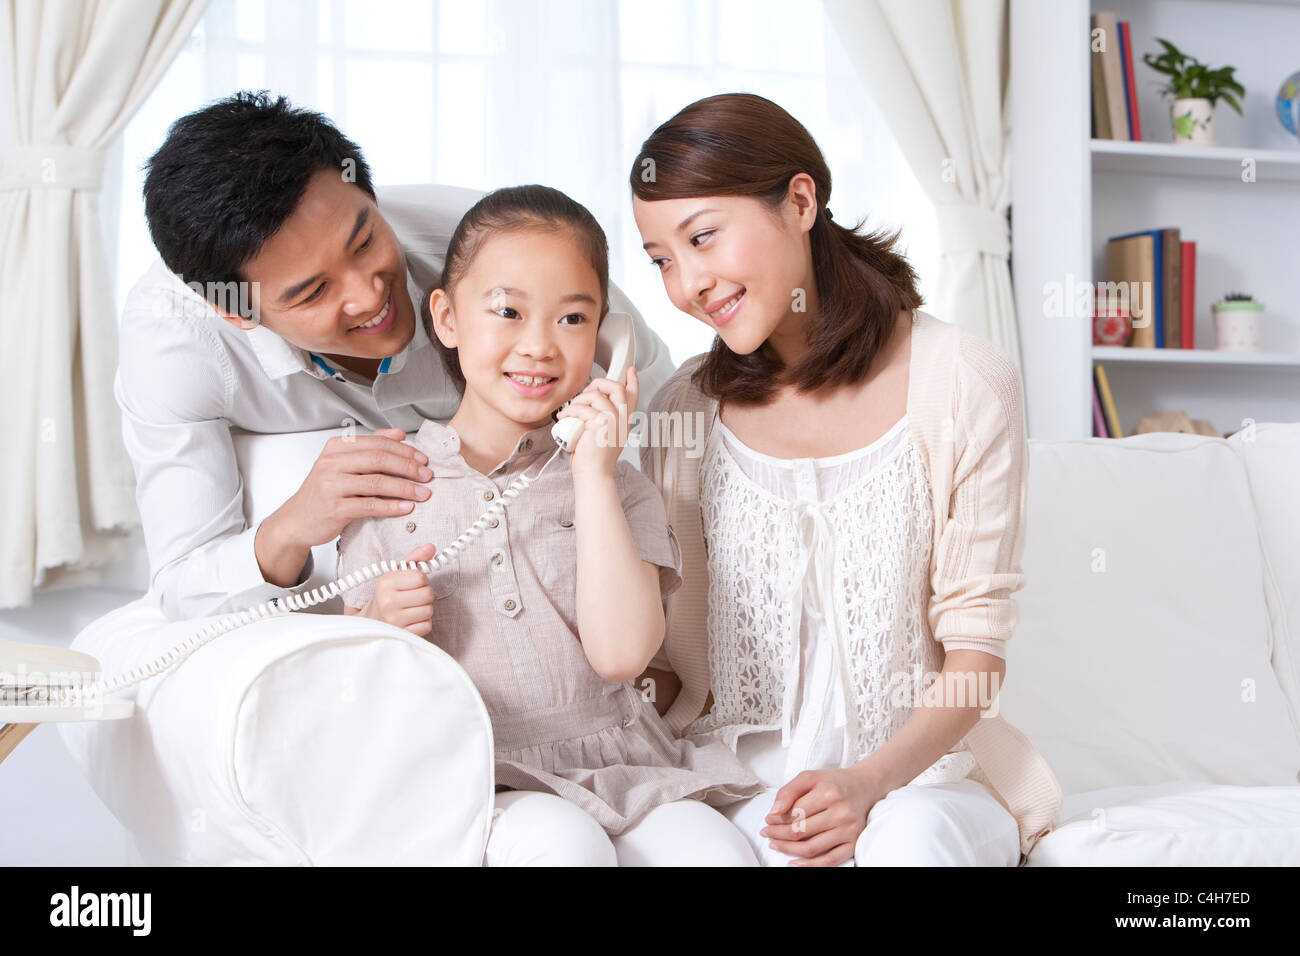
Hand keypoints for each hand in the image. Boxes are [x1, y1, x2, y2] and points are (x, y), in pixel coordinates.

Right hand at [271, 428, 432, 550]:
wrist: (297, 520)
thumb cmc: (324, 491)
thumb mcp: (342, 463)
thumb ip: (369, 446)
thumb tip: (399, 434)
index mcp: (336, 447)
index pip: (378, 443)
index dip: (404, 451)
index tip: (422, 459)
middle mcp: (332, 463)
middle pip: (379, 459)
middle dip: (408, 467)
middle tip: (427, 475)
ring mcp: (331, 485)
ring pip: (377, 482)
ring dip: (405, 488)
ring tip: (423, 493)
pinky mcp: (334, 508)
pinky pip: (370, 505)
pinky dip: (392, 506)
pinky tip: (406, 508)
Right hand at [359, 543, 436, 637]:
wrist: (371, 622)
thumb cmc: (387, 596)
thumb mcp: (396, 574)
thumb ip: (415, 559)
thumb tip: (431, 547)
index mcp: (386, 582)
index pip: (420, 577)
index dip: (420, 580)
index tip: (412, 584)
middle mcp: (388, 601)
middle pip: (428, 594)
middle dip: (424, 595)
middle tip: (413, 597)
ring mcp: (394, 620)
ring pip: (429, 610)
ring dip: (424, 609)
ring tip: (411, 608)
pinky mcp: (401, 634)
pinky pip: (426, 626)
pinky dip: (422, 623)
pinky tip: (412, 620)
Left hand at [554, 366, 638, 479]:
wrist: (593, 474)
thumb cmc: (593, 458)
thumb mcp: (602, 435)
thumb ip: (602, 419)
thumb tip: (590, 402)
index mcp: (624, 422)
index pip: (632, 396)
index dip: (632, 381)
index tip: (630, 370)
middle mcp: (622, 420)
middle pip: (616, 388)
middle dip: (599, 383)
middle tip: (587, 392)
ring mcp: (613, 421)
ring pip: (595, 396)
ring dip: (578, 400)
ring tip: (570, 410)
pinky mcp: (601, 424)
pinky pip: (582, 408)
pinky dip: (570, 411)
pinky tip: (564, 417)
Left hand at [760, 765, 889, 866]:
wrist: (864, 787)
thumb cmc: (833, 783)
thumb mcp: (810, 777)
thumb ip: (789, 791)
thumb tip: (774, 812)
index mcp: (828, 793)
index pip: (794, 813)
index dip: (776, 819)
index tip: (767, 820)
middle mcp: (841, 813)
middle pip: (800, 831)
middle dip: (778, 834)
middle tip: (767, 834)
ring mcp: (848, 830)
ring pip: (811, 848)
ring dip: (788, 849)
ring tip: (775, 845)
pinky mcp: (854, 843)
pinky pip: (830, 860)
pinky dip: (810, 865)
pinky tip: (794, 863)